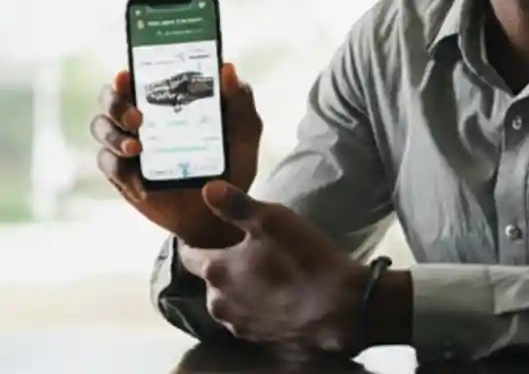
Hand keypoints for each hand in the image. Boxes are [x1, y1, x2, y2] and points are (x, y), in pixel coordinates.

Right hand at [91, 64, 262, 247]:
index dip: (126, 75)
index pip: (136, 76)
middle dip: (115, 104)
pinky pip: (109, 165)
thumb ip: (240, 100)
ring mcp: (128, 145)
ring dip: (113, 136)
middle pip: (108, 98)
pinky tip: (140, 182)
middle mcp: (140, 117)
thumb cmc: (233, 163)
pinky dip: (121, 170)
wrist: (222, 211)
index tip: (128, 76)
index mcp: (166, 98)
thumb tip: (228, 68)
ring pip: (100, 128)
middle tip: (138, 119)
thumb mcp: (244, 132)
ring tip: (136, 149)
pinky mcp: (124, 175)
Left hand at [179, 182, 367, 353]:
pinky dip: (255, 306)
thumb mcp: (271, 220)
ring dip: (237, 289)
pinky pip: (249, 318)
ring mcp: (240, 325)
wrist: (340, 308)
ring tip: (257, 275)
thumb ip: (236, 205)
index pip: (188, 256)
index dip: (191, 243)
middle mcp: (220, 303)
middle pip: (210, 282)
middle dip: (220, 267)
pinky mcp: (261, 340)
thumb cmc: (302, 258)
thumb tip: (207, 189)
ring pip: (229, 302)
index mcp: (216, 272)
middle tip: (238, 251)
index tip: (196, 233)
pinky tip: (274, 296)